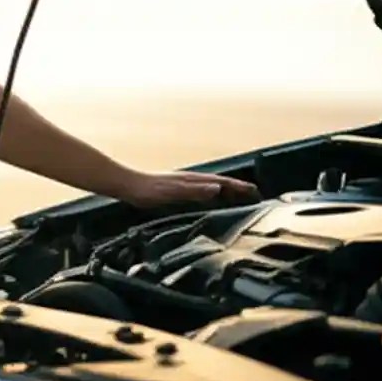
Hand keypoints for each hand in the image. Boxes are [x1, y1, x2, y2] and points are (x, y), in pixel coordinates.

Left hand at [118, 170, 260, 208]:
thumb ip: (194, 191)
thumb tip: (217, 188)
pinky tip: (209, 200)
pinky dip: (212, 195)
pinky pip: (200, 192)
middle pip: (220, 183)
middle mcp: (190, 180)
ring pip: (211, 186)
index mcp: (193, 180)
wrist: (126, 185)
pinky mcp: (175, 190)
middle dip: (237, 188)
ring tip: (238, 198)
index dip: (239, 187)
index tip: (255, 192)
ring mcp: (183, 184)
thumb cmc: (147, 190)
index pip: (223, 182)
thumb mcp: (172, 192)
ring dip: (226, 191)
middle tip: (253, 195)